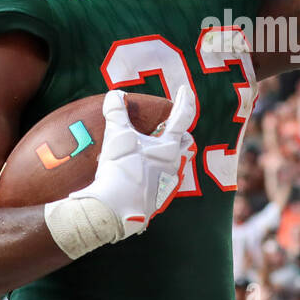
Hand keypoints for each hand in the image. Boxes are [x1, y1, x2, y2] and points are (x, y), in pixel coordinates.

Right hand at [57, 88, 196, 243]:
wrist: (115, 210)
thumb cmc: (120, 170)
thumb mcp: (116, 136)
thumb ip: (117, 112)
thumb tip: (115, 94)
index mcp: (168, 147)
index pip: (182, 117)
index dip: (184, 100)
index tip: (184, 89)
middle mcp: (173, 166)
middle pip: (185, 144)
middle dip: (179, 134)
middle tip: (167, 127)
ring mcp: (167, 185)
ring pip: (173, 164)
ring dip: (165, 155)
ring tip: (150, 151)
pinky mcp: (156, 200)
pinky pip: (160, 182)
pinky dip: (153, 173)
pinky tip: (139, 175)